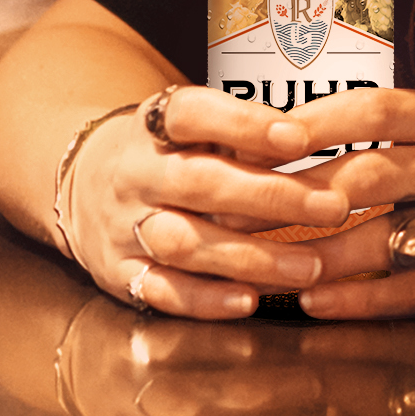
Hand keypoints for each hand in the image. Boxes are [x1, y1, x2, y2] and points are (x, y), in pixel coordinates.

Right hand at [37, 87, 367, 318]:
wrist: (79, 186)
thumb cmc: (167, 155)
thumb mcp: (193, 128)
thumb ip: (245, 134)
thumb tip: (332, 135)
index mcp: (154, 126)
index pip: (192, 114)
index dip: (245, 124)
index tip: (300, 137)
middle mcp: (134, 174)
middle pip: (198, 182)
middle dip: (271, 196)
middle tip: (335, 207)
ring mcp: (123, 226)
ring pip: (183, 242)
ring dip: (251, 257)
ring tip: (312, 266)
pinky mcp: (119, 274)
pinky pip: (159, 291)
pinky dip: (204, 299)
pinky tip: (250, 301)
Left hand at [221, 84, 414, 318]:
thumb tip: (319, 127)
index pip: (377, 110)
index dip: (311, 123)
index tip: (254, 137)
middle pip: (369, 175)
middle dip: (293, 196)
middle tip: (235, 208)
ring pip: (387, 237)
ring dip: (317, 254)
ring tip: (261, 264)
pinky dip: (364, 300)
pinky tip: (318, 303)